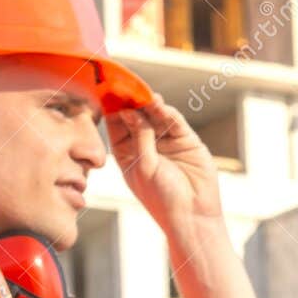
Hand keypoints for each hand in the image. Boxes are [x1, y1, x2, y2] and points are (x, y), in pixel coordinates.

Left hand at [105, 93, 223, 241]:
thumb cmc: (161, 197)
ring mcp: (166, 141)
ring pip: (155, 115)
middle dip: (129, 100)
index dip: (111, 108)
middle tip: (123, 83)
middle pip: (135, 115)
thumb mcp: (143, 166)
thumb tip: (130, 110)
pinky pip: (175, 121)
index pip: (116, 124)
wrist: (192, 215)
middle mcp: (145, 144)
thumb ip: (138, 137)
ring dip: (148, 103)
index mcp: (126, 153)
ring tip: (142, 92)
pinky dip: (167, 111)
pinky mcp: (186, 140)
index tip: (104, 90)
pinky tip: (158, 103)